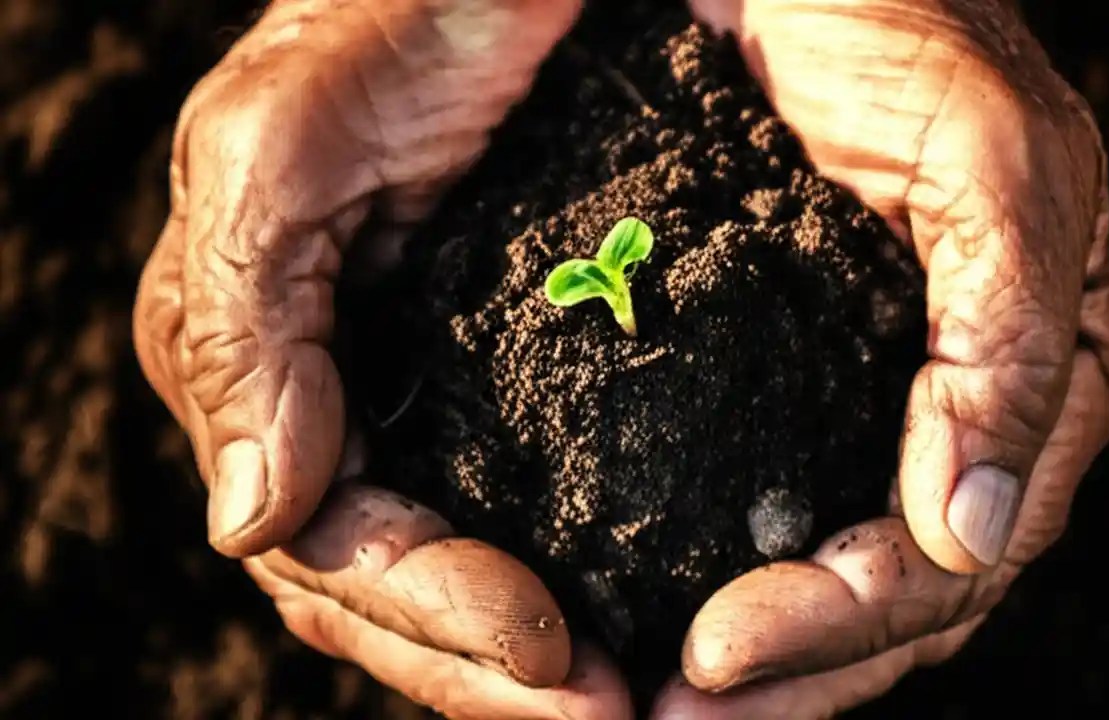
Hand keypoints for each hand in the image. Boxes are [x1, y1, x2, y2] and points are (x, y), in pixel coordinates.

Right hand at [131, 1, 629, 716]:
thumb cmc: (386, 21)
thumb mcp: (277, 146)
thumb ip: (240, 327)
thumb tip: (252, 525)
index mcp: (259, 365)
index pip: (326, 543)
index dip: (428, 615)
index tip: (551, 655)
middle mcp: (331, 398)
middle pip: (385, 589)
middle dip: (486, 667)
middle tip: (607, 715)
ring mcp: (416, 393)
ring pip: (446, 566)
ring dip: (525, 654)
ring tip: (627, 700)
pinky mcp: (497, 374)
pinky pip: (512, 502)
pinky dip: (561, 570)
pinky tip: (628, 610)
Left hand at [655, 0, 1108, 715]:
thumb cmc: (907, 29)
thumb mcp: (996, 158)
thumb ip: (1015, 336)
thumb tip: (980, 521)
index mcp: (1040, 374)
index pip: (959, 551)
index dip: (848, 617)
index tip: (718, 649)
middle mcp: (968, 409)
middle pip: (903, 595)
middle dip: (796, 673)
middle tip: (672, 717)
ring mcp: (885, 405)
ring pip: (842, 575)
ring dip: (765, 660)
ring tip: (659, 705)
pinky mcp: (802, 385)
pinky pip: (779, 509)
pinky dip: (729, 574)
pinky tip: (659, 609)